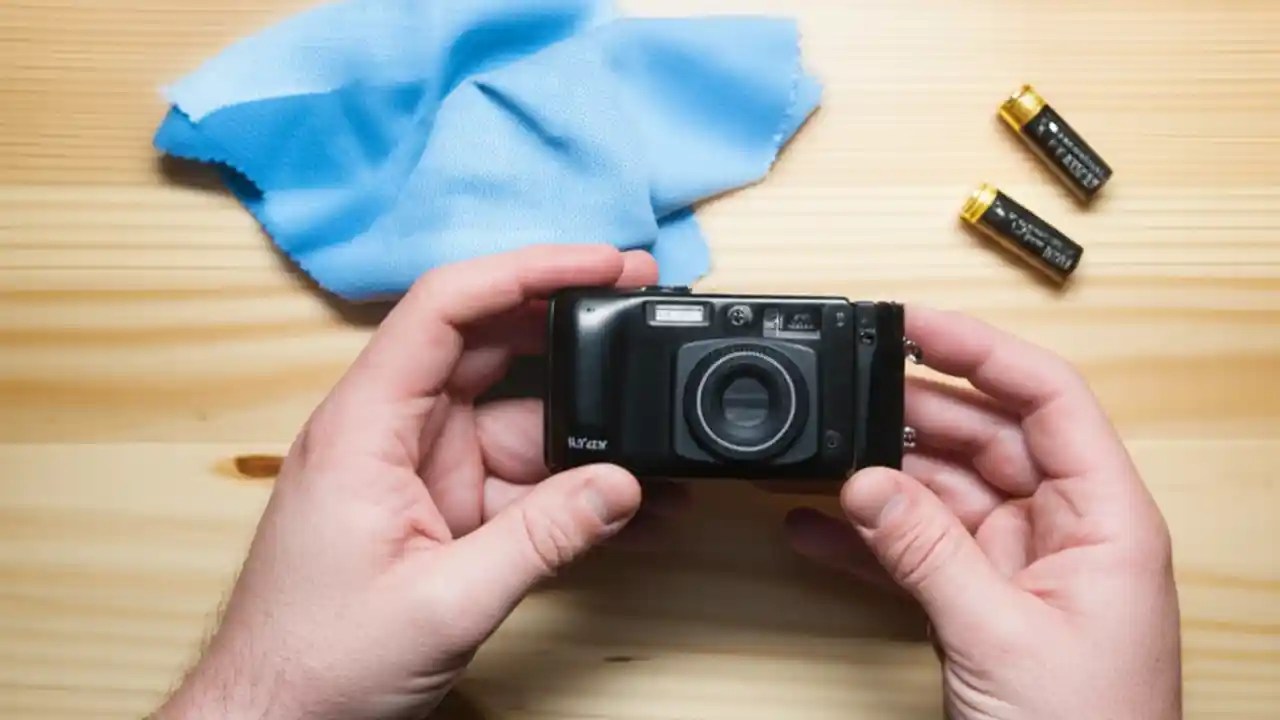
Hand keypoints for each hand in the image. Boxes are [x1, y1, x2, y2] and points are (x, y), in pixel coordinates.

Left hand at [156, 245, 660, 719]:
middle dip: (572, 325)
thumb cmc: (311, 662)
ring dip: (587, 426)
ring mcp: (422, 471)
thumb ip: (542, 541)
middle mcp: (393, 433)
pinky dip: (573, 490)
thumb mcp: (441, 603)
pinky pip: (522, 482)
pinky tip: (627, 501)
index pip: (446, 308)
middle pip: (490, 346)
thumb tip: (622, 487)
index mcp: (365, 426)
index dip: (527, 271)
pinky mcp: (444, 510)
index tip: (599, 263)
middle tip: (646, 307)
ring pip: (520, 418)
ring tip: (657, 430)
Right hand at [786, 307, 1181, 718]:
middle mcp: (1065, 529)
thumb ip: (928, 553)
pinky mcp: (981, 602)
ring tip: (818, 458)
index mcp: (1105, 519)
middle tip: (844, 395)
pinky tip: (818, 527)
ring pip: (942, 492)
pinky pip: (918, 550)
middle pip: (985, 436)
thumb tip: (866, 482)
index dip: (982, 351)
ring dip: (880, 480)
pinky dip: (868, 540)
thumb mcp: (1001, 635)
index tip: (916, 325)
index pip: (1048, 399)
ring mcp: (1020, 565)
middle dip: (911, 415)